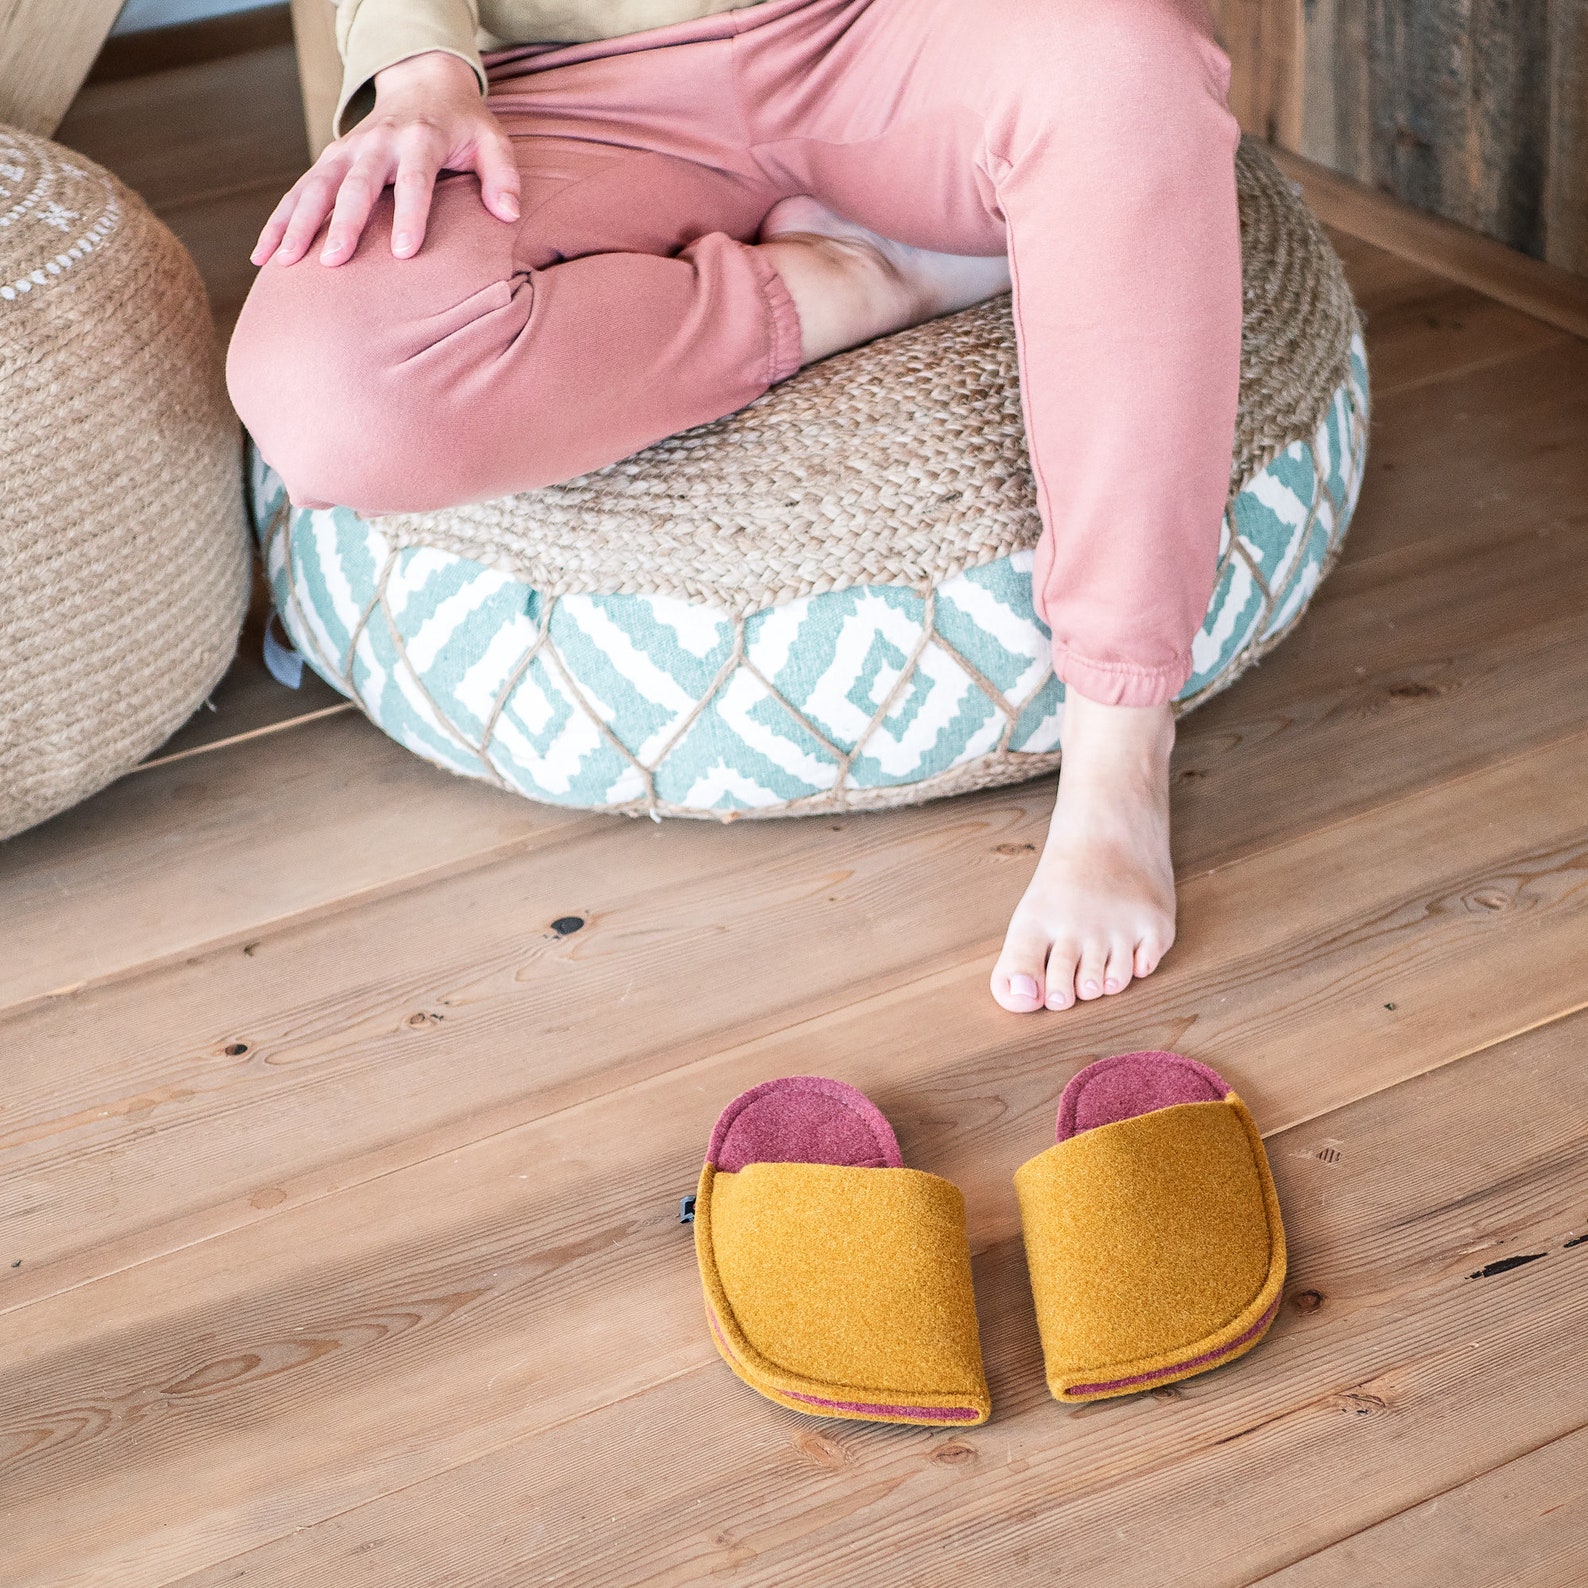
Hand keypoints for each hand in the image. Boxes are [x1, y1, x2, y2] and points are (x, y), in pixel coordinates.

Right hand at [251, 50, 520, 267]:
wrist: (424, 85)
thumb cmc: (464, 126)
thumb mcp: (492, 141)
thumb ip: (503, 175)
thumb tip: (508, 213)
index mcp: (420, 140)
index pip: (415, 181)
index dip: (410, 215)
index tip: (404, 253)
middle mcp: (378, 143)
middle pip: (357, 185)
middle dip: (343, 222)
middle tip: (332, 261)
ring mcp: (348, 151)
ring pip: (316, 186)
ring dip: (297, 222)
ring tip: (284, 262)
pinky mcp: (330, 161)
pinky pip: (299, 191)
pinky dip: (279, 220)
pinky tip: (264, 253)